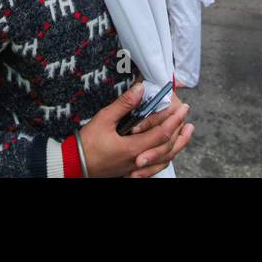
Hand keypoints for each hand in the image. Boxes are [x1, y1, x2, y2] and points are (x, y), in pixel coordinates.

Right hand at [78, 84, 192, 178]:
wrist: (73, 166)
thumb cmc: (86, 144)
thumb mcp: (104, 119)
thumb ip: (124, 104)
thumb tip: (140, 89)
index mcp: (134, 148)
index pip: (162, 133)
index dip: (175, 119)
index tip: (183, 108)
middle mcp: (138, 161)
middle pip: (168, 148)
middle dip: (180, 132)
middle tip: (188, 118)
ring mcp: (135, 168)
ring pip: (163, 160)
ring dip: (177, 146)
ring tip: (185, 135)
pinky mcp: (131, 172)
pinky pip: (154, 169)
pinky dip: (164, 159)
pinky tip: (166, 153)